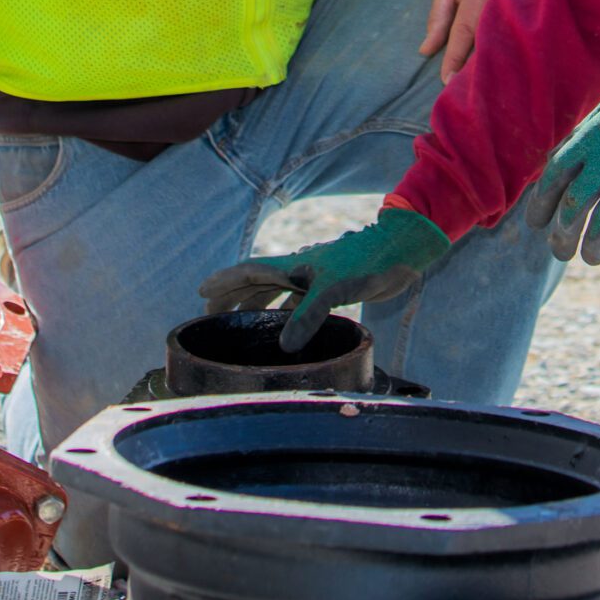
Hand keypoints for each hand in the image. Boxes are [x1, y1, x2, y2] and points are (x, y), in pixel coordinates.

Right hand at [199, 205, 451, 353]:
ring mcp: (313, 280)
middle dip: (231, 296)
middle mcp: (298, 271)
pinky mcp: (329, 290)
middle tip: (209, 312)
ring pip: (275, 293)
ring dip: (254, 306)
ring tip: (237, 324)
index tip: (201, 291)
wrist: (399, 253)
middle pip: (256, 282)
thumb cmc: (366, 263)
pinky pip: (297, 304)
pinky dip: (284, 316)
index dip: (225, 281)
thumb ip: (308, 317)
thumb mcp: (335, 289)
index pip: (250, 271)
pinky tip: (283, 331)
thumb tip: (284, 347)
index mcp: (293, 264)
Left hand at [420, 0, 522, 82]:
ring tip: (489, 88)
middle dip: (479, 66)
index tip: (448, 81)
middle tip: (468, 92)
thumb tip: (425, 51)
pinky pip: (524, 37)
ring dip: (499, 64)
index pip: (465, 30)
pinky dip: (514, 55)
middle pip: (491, 39)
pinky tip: (510, 74)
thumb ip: (437, 19)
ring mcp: (524, 3)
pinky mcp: (535, 9)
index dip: (456, 57)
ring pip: (509, 41)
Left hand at [526, 63, 599, 264]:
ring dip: (592, 247)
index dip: (541, 203)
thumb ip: (582, 135)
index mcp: (589, 138)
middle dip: (561, 235)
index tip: (536, 222)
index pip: (554, 176)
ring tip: (590, 258)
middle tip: (559, 251)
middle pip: (572, 206)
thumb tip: (554, 159)